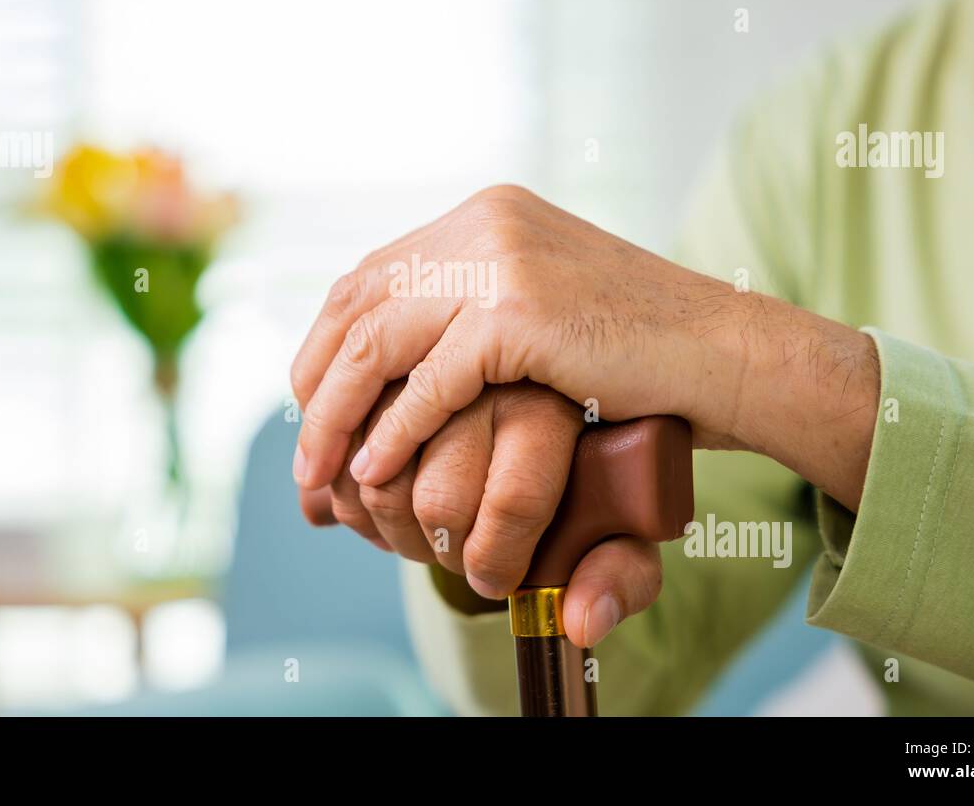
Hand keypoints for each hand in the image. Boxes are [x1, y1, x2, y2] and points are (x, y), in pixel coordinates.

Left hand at [291, 185, 877, 512]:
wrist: (726, 354)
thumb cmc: (639, 350)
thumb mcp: (542, 312)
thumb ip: (472, 311)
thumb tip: (396, 353)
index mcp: (484, 216)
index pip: (371, 273)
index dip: (327, 341)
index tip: (311, 401)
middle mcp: (484, 223)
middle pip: (360, 301)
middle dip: (316, 380)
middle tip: (299, 449)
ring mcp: (502, 260)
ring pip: (380, 340)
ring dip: (336, 413)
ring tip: (318, 475)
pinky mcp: (520, 310)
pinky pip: (431, 381)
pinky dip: (395, 430)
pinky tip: (371, 470)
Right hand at [299, 380, 661, 646]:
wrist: (582, 368)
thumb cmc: (594, 453)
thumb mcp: (634, 515)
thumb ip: (622, 575)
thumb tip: (579, 622)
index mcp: (555, 404)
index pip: (516, 500)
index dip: (498, 561)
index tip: (494, 581)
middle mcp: (493, 373)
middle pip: (436, 497)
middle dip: (439, 551)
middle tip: (453, 554)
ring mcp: (430, 358)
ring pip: (375, 472)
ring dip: (387, 525)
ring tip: (413, 528)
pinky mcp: (385, 351)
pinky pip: (339, 436)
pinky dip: (341, 482)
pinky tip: (369, 491)